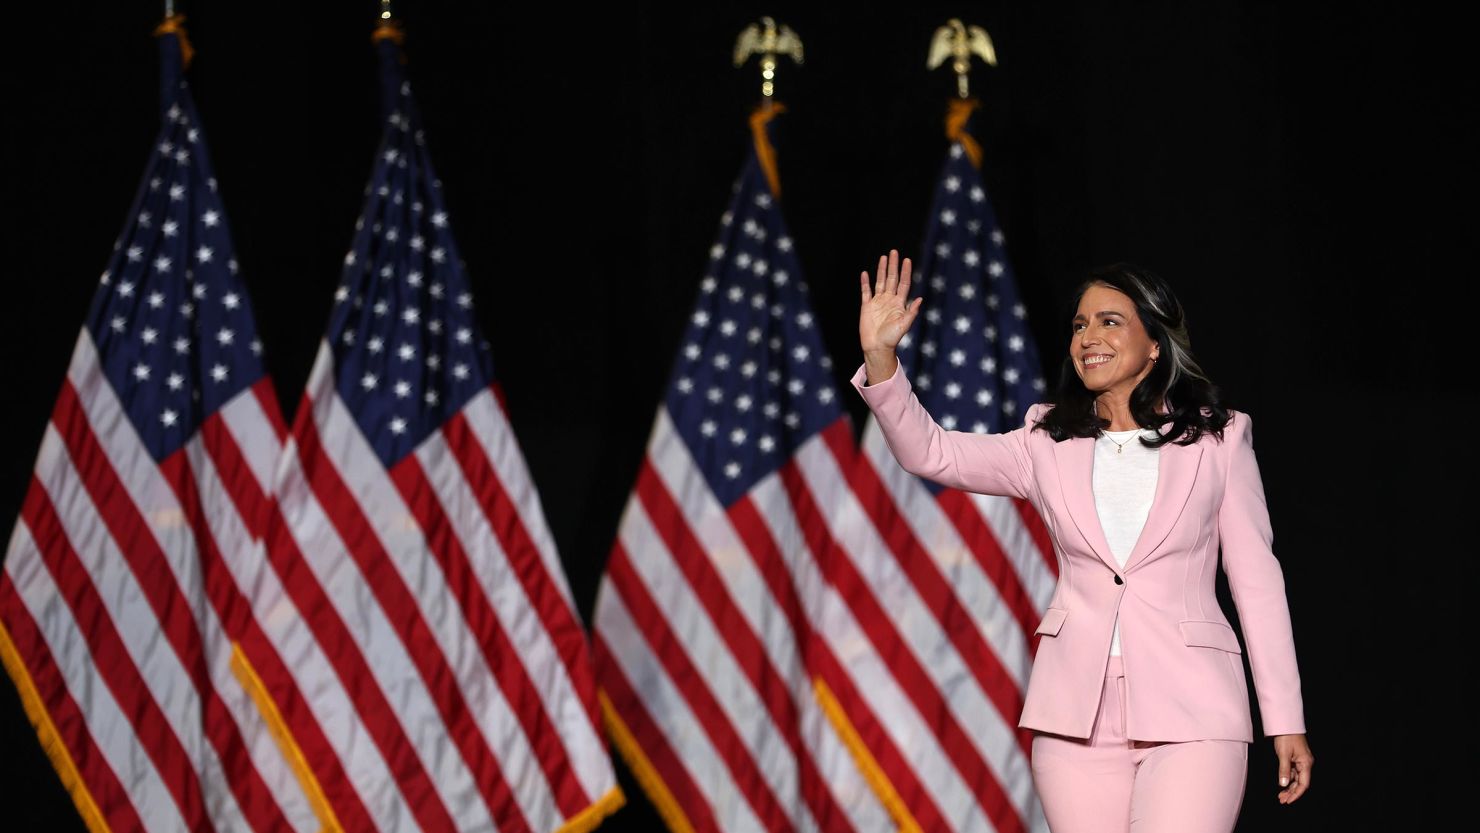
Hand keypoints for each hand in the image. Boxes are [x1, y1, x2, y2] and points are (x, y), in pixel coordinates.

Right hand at [858, 249, 922, 380]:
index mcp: (899, 303)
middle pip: (891, 279)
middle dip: (893, 266)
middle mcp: (889, 300)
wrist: (877, 347)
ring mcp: (877, 302)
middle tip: (894, 252)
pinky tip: (865, 273)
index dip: (905, 272)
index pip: (903, 283)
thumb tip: (920, 299)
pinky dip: (865, 283)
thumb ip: (911, 312)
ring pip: (879, 282)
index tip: (907, 260)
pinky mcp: (866, 306)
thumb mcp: (904, 325)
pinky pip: (865, 292)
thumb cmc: (892, 338)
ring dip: (881, 270)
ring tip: (883, 257)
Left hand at [1272, 733, 1313, 803]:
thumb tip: (1283, 784)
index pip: (1303, 784)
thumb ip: (1284, 770)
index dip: (1296, 794)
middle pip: (1300, 783)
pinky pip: (1293, 773)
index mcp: (1306, 763)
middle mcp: (1306, 764)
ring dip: (1289, 788)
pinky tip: (1282, 785)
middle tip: (1282, 800)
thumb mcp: (1283, 754)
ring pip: (1296, 779)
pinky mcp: (1295, 759)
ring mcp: (1301, 761)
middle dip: (1292, 793)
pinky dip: (1287, 780)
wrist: (1286, 724)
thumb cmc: (1286, 737)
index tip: (1289, 801)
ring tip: (1281, 796)